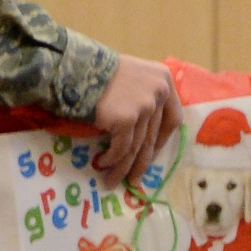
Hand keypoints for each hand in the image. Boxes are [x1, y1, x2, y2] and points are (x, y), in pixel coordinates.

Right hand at [91, 57, 180, 187]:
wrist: (78, 69)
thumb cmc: (101, 73)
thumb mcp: (134, 77)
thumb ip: (146, 96)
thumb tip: (147, 133)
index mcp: (164, 80)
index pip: (173, 118)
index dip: (162, 141)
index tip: (151, 155)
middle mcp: (159, 91)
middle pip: (152, 137)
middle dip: (141, 162)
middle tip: (134, 179)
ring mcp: (145, 105)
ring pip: (137, 146)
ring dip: (124, 168)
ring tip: (113, 181)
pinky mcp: (127, 119)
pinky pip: (122, 148)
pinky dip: (112, 159)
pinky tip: (103, 163)